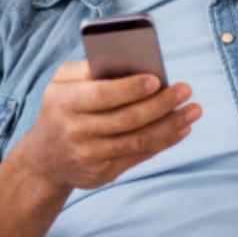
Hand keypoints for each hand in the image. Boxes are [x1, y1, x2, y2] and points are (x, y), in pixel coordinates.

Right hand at [15, 60, 199, 194]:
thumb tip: (127, 62)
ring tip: (193, 110)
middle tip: (185, 90)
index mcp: (66, 102)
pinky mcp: (103, 173)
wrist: (44, 159)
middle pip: (126, 119)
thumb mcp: (60, 83)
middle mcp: (76, 131)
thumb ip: (86, 69)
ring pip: (138, 140)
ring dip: (170, 125)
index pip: (102, 95)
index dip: (130, 88)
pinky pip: (139, 156)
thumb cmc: (60, 108)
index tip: (156, 79)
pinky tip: (181, 128)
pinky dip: (164, 142)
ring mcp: (90, 156)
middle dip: (161, 104)